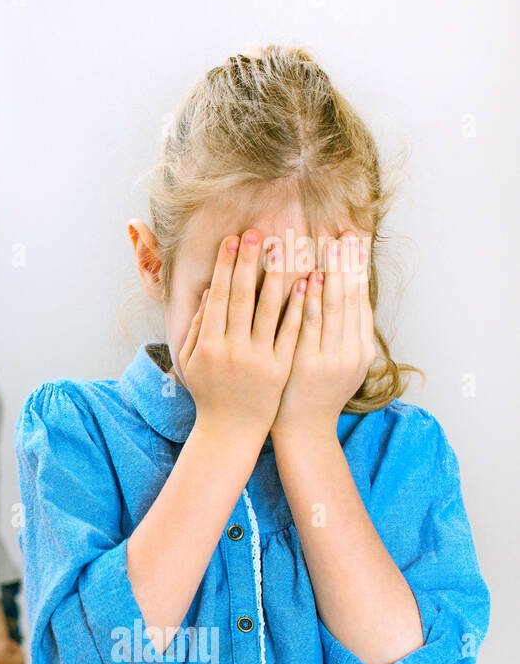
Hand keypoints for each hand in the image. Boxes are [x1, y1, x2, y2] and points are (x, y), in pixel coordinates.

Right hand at [178, 229, 307, 440]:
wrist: (232, 430)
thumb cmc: (209, 391)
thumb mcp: (192, 360)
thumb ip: (198, 326)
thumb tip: (210, 291)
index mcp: (207, 346)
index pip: (218, 297)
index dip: (225, 267)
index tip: (231, 240)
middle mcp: (231, 350)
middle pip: (241, 297)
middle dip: (248, 262)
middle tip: (255, 232)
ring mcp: (258, 360)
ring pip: (269, 310)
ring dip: (276, 275)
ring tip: (283, 247)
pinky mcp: (281, 368)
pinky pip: (291, 332)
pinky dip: (299, 306)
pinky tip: (305, 282)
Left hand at [270, 232, 375, 442]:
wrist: (302, 431)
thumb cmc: (314, 393)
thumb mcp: (338, 362)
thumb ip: (342, 331)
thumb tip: (340, 293)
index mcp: (360, 349)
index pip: (361, 299)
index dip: (359, 269)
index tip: (356, 240)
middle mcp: (349, 352)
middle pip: (351, 298)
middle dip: (348, 263)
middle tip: (346, 232)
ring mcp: (329, 359)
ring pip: (333, 308)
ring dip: (332, 274)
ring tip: (329, 244)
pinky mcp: (305, 365)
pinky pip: (308, 327)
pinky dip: (310, 302)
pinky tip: (310, 279)